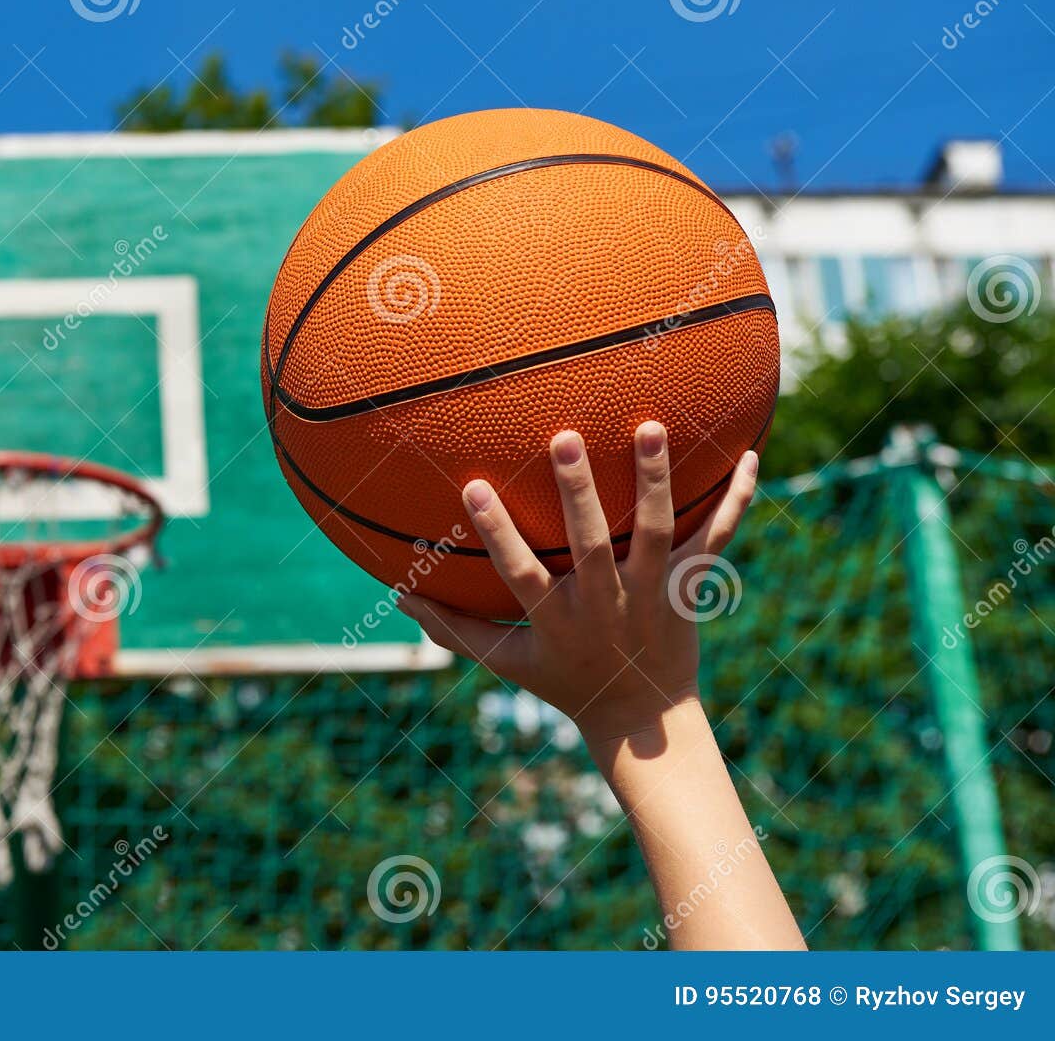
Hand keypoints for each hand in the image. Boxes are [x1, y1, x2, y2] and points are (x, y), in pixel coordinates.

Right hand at [398, 421, 757, 745]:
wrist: (644, 719)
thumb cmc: (565, 683)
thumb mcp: (507, 663)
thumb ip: (455, 628)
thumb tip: (398, 595)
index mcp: (559, 621)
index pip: (521, 574)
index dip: (498, 534)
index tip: (473, 487)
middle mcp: (608, 605)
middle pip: (593, 546)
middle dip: (579, 493)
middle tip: (565, 438)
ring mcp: (654, 594)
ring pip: (659, 533)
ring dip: (655, 481)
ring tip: (651, 427)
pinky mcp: (691, 587)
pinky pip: (718, 539)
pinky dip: (738, 500)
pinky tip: (749, 454)